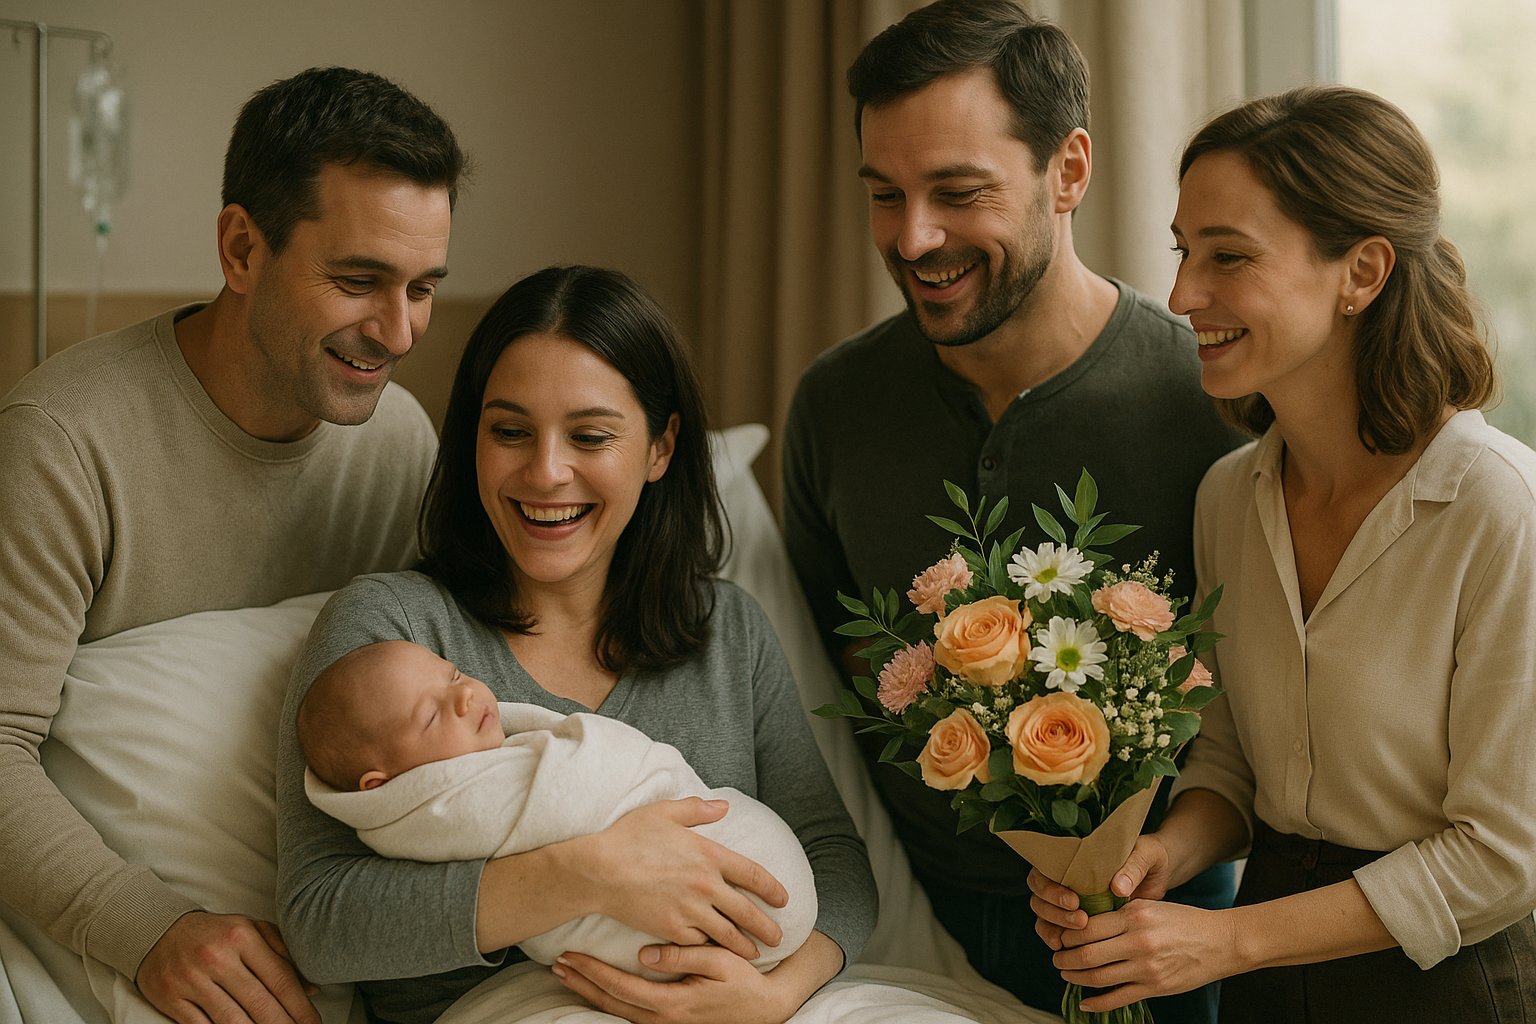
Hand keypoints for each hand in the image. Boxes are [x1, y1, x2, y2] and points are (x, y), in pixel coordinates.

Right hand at [136, 912, 319, 1023]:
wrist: (159, 930)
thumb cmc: (215, 933)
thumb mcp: (251, 929)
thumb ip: (283, 954)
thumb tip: (311, 989)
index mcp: (243, 936)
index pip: (280, 979)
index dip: (300, 1007)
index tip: (313, 1023)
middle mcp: (218, 957)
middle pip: (260, 1003)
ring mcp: (192, 979)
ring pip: (232, 1020)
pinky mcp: (171, 998)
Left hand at [553, 944, 793, 1023]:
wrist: (766, 1010)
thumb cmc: (744, 982)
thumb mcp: (719, 961)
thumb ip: (681, 956)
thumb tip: (644, 954)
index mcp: (673, 1003)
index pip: (622, 986)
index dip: (594, 972)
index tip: (571, 956)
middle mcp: (663, 1019)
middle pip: (611, 1003)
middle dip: (582, 983)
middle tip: (558, 964)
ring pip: (616, 1011)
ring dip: (591, 992)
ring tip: (570, 974)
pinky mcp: (669, 1023)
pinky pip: (629, 1013)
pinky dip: (609, 999)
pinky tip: (599, 987)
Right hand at [588, 798, 787, 961]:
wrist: (599, 870)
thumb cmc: (629, 837)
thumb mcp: (665, 812)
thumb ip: (698, 809)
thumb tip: (725, 806)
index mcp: (709, 854)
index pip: (753, 874)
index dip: (772, 889)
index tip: (783, 900)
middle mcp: (706, 885)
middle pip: (747, 912)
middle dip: (766, 928)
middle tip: (778, 938)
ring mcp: (690, 910)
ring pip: (726, 934)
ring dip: (743, 946)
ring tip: (754, 953)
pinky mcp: (672, 930)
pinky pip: (698, 944)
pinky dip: (710, 950)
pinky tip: (717, 955)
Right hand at [1028, 833, 1173, 950]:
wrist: (1161, 872)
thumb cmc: (1149, 856)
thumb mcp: (1144, 855)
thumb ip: (1131, 868)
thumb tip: (1116, 887)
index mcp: (1075, 857)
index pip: (1045, 872)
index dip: (1052, 889)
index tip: (1074, 901)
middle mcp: (1067, 878)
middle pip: (1040, 897)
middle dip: (1055, 912)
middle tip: (1080, 920)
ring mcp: (1070, 899)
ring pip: (1044, 915)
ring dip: (1054, 927)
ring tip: (1070, 940)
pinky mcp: (1081, 917)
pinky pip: (1056, 928)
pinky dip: (1056, 938)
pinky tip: (1063, 946)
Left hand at [1048, 899, 1237, 1011]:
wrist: (1221, 941)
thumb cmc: (1184, 920)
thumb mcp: (1151, 906)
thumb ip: (1121, 914)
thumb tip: (1087, 922)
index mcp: (1134, 915)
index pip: (1087, 926)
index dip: (1067, 934)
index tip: (1061, 937)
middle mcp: (1138, 941)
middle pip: (1087, 953)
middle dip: (1064, 958)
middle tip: (1057, 958)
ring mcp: (1146, 967)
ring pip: (1098, 977)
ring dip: (1076, 978)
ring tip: (1066, 974)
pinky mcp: (1155, 987)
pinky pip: (1119, 998)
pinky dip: (1097, 1004)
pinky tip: (1085, 1003)